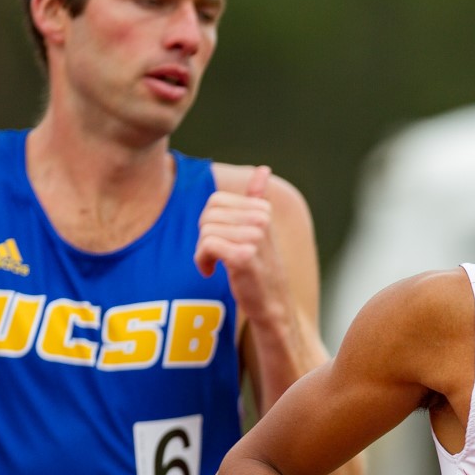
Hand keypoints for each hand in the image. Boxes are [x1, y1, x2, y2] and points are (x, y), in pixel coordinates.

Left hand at [194, 165, 286, 322]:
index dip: (210, 222)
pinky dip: (201, 261)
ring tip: (214, 264)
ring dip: (201, 251)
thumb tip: (263, 169)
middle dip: (204, 235)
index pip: (216, 201)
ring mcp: (254, 238)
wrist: (272, 305)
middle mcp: (261, 221)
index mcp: (262, 210)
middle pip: (208, 214)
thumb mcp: (260, 230)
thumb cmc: (261, 268)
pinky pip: (206, 245)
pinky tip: (209, 272)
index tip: (221, 240)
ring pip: (205, 231)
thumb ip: (258, 198)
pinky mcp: (243, 257)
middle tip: (215, 254)